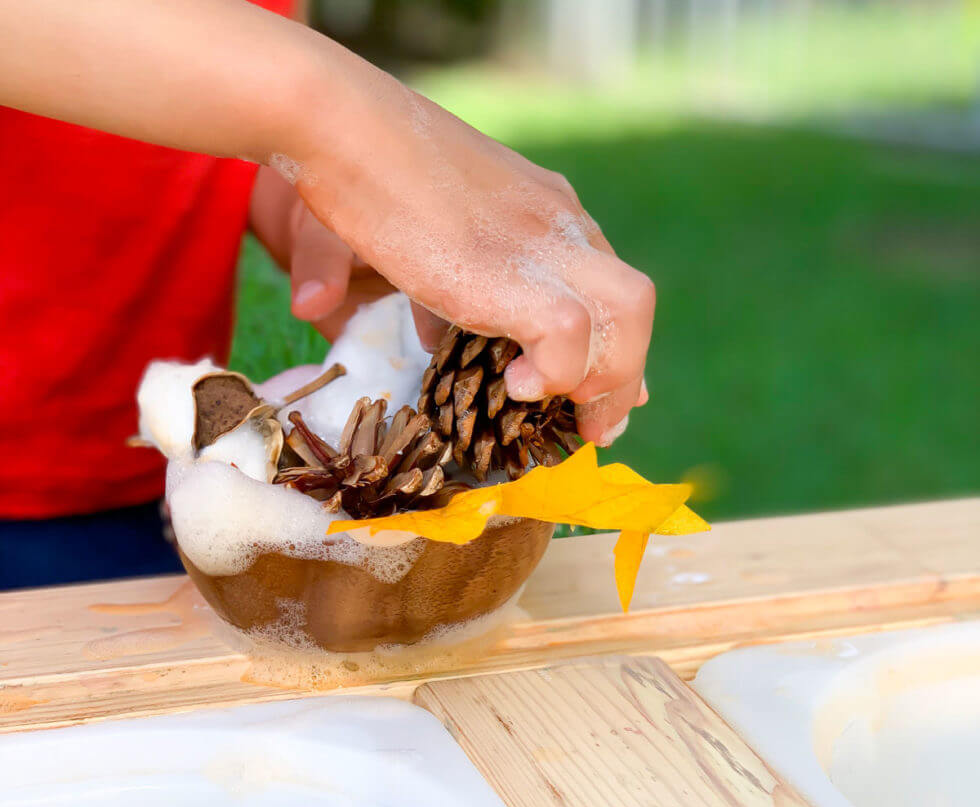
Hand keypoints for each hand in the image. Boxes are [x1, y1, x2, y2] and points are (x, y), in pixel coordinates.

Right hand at [287, 64, 653, 444]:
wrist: (340, 124)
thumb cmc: (367, 173)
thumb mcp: (425, 238)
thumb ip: (446, 284)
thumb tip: (435, 339)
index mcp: (545, 211)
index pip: (606, 286)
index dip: (610, 346)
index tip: (596, 391)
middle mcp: (559, 222)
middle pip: (634, 304)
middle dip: (624, 375)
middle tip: (595, 425)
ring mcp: (544, 241)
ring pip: (630, 316)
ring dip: (607, 381)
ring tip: (562, 413)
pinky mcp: (515, 269)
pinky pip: (571, 334)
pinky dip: (555, 374)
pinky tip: (515, 387)